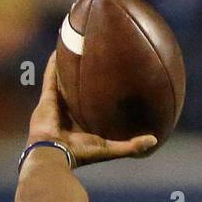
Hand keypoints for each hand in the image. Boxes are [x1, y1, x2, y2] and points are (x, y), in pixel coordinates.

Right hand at [28, 53, 157, 166]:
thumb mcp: (110, 149)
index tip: (111, 84)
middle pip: (78, 92)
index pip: (93, 108)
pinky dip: (54, 63)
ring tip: (74, 46)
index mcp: (83, 126)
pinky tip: (59, 47)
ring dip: (67, 66)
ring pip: (63, 82)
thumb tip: (155, 139)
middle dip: (84, 79)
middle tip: (95, 60)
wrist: (53, 154)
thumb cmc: (81, 154)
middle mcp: (69, 115)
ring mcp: (56, 106)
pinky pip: (50, 77)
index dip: (100, 97)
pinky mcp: (46, 99)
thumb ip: (131, 145)